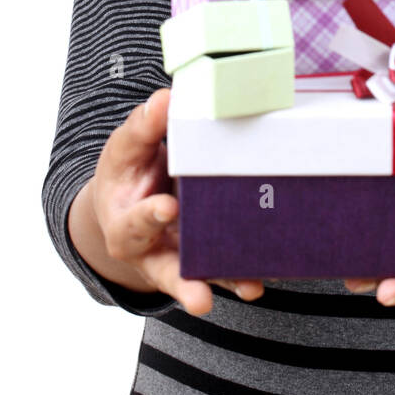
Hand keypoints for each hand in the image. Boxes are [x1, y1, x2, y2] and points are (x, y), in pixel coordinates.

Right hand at [85, 87, 265, 316]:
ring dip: (226, 283)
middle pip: (165, 270)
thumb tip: (164, 99)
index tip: (168, 207)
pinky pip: (226, 269)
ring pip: (201, 277)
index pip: (134, 222)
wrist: (130, 197)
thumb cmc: (128, 171)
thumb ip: (143, 127)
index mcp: (124, 222)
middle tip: (200, 295)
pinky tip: (270, 271)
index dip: (149, 216)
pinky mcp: (206, 259)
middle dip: (184, 281)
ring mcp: (179, 258)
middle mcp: (151, 250)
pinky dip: (246, 271)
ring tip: (250, 289)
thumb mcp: (127, 148)